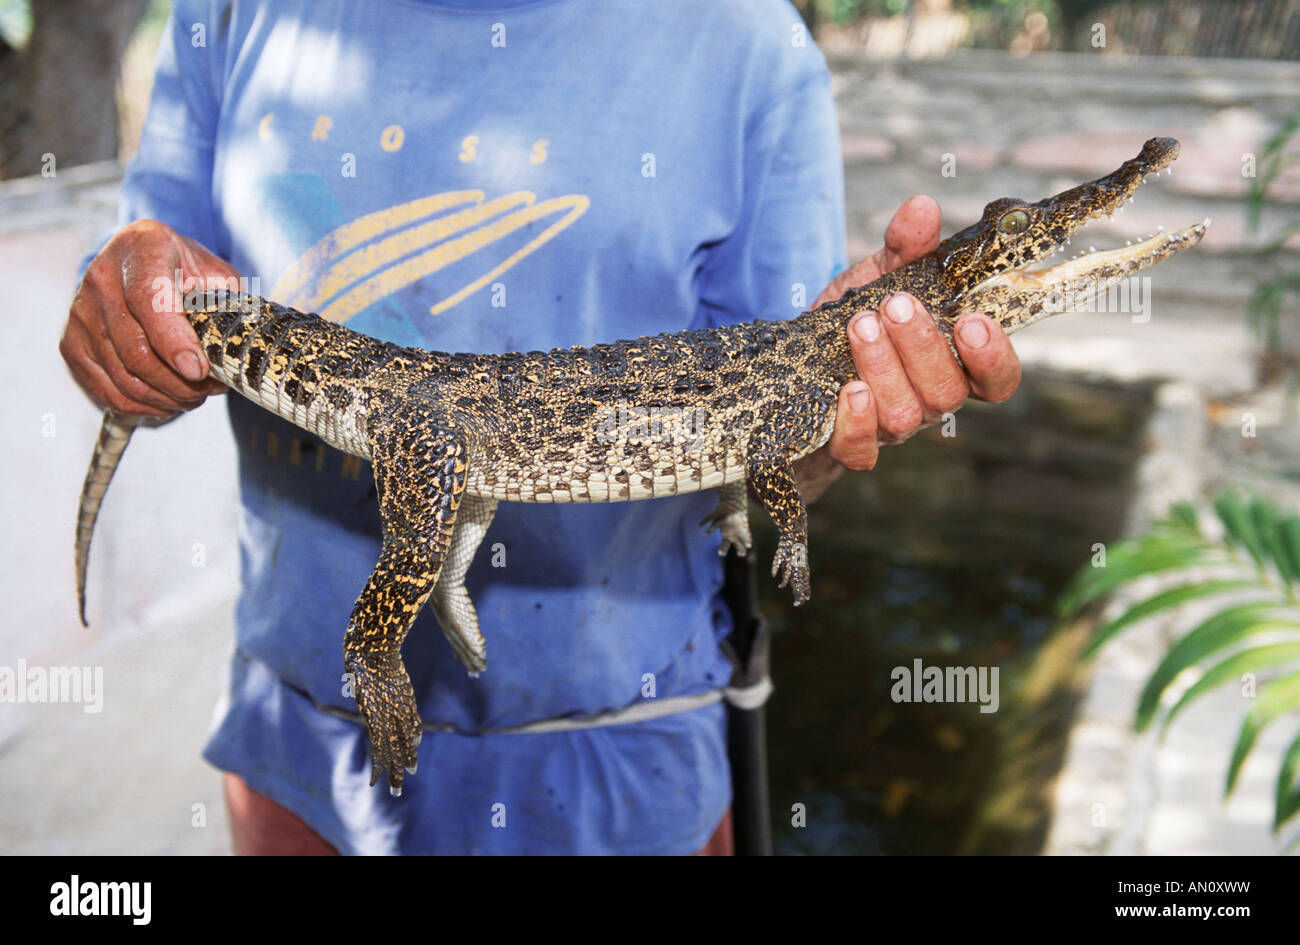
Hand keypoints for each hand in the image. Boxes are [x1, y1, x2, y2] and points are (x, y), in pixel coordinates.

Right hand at [60, 219, 238, 417]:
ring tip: (193, 398)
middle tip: (210, 390)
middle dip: (179, 383)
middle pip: (136, 348)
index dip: (174, 341)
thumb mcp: (215, 272)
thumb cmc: (186, 271)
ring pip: (122, 375)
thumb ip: (229, 301)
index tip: (200, 371)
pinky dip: (140, 406)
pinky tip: (167, 404)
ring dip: (165, 398)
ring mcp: (81, 312)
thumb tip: (242, 344)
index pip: (149, 299)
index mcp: (142, 248)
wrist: (140, 262)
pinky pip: (104, 389)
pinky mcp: (71, 343)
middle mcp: (102, 277)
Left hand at [819, 195, 1021, 471]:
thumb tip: (921, 208)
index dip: (993, 358)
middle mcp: (929, 400)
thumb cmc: (849, 321)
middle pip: (947, 391)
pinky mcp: (852, 446)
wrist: (791, 368)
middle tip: (895, 304)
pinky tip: (848, 390)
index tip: (973, 322)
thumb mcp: (875, 279)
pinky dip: (857, 421)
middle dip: (922, 345)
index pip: (996, 378)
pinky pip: (862, 449)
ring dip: (883, 366)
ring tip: (859, 325)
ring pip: (905, 412)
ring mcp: (892, 428)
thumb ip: (903, 248)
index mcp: (951, 363)